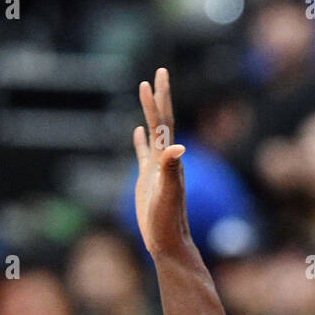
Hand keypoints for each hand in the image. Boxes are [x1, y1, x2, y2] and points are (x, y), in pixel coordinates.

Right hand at [133, 67, 191, 257]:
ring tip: (147, 93)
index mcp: (169, 160)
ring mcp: (155, 168)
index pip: (162, 125)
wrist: (168, 242)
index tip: (149, 82)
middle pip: (162, 121)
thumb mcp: (168, 195)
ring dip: (151, 113)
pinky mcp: (147, 179)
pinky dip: (140, 140)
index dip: (155, 104)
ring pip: (153, 133)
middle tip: (160, 72)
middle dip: (160, 97)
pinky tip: (137, 132)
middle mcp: (165, 159)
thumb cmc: (168, 221)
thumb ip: (171, 170)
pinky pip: (143, 153)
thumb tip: (177, 147)